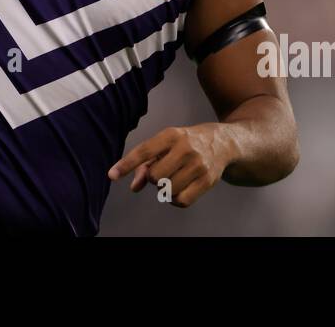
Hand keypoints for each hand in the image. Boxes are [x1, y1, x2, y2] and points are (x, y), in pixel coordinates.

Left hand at [107, 124, 233, 207]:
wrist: (223, 142)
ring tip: (171, 178)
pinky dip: (173, 199)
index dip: (126, 164)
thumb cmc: (187, 143)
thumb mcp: (166, 144)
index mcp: (172, 135)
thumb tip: (134, 187)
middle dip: (152, 178)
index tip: (112, 175)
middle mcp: (185, 148)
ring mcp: (198, 165)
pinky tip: (176, 190)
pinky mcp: (207, 181)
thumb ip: (147, 163)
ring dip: (164, 189)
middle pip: (154, 176)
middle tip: (160, 171)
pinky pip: (181, 200)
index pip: (144, 150)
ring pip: (167, 190)